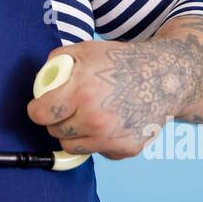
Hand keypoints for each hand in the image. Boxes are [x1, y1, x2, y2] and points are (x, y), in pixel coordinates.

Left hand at [25, 39, 201, 160]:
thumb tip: (41, 81)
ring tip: (87, 115)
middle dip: (57, 120)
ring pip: (73, 146)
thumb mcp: (86, 50)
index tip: (42, 107)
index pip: (41, 115)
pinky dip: (98, 140)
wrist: (164, 77)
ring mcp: (111, 138)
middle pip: (55, 132)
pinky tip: (110, 122)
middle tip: (69, 107)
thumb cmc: (122, 61)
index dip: (38, 109)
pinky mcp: (125, 149)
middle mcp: (96, 119)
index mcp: (82, 92)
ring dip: (74, 133)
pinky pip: (97, 151)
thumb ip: (57, 62)